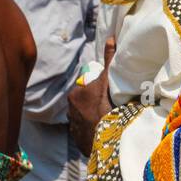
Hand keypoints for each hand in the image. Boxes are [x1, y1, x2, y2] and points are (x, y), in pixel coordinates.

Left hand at [68, 36, 114, 157]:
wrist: (107, 141)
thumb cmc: (107, 107)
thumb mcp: (108, 81)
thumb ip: (109, 60)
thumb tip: (110, 38)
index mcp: (75, 95)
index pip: (87, 88)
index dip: (98, 89)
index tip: (109, 94)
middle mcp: (70, 111)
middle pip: (85, 104)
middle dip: (95, 104)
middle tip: (111, 107)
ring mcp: (74, 128)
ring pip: (85, 119)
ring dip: (94, 119)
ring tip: (108, 121)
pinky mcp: (79, 143)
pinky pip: (87, 134)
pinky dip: (94, 133)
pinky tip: (104, 132)